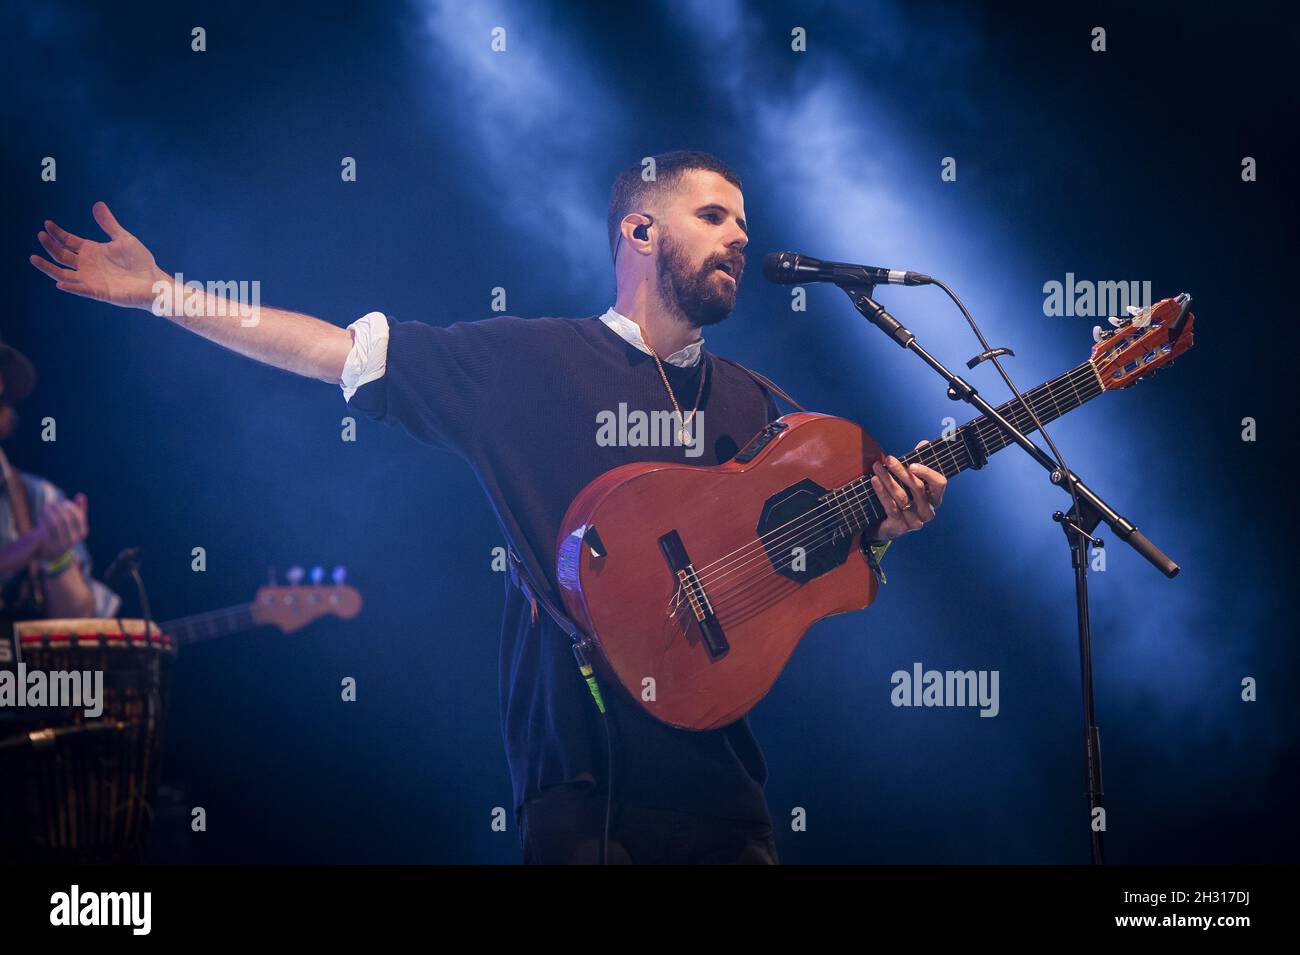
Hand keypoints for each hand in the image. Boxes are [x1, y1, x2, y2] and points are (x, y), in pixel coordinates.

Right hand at [29, 202, 167, 309]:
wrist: (153, 280)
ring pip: (63, 274)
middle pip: (62, 255)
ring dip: (48, 267)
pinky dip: (70, 287)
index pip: (68, 241)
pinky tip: (59, 282)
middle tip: (41, 235)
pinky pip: (80, 290)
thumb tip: (97, 204)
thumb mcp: (123, 238)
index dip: (57, 233)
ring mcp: (91, 279)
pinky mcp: (99, 292)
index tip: (47, 224)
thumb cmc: (140, 261)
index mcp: (91, 251)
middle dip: (50, 245)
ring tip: (34, 258)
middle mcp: (87, 265)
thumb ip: (108, 224)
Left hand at [34, 493, 88, 561]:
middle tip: (54, 503)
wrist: (48, 552)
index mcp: (81, 533)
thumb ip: (79, 509)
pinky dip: (43, 519)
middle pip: (67, 520)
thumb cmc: (62, 533)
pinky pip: (45, 529)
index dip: (71, 508)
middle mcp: (72, 540)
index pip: (79, 518)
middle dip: (59, 508)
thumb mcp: (73, 522)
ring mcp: (60, 544)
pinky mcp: (47, 545)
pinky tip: (41, 516)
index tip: (64, 502)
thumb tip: (81, 495)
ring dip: (50, 512)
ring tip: (46, 507)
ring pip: (55, 524)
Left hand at [869, 440, 946, 541]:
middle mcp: (929, 511)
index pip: (940, 483)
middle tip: (888, 459)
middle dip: (901, 471)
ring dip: (888, 479)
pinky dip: (882, 492)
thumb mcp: (910, 480)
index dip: (927, 472)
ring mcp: (916, 521)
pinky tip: (874, 481)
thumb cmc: (903, 498)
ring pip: (902, 497)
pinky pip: (891, 507)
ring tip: (877, 467)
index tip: (912, 463)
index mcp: (935, 498)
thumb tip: (923, 443)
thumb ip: (918, 463)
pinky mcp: (901, 527)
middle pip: (917, 488)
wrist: (887, 524)